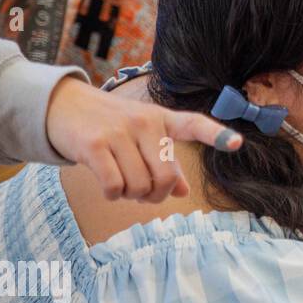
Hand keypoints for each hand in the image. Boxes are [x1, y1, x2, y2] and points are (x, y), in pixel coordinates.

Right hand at [46, 77, 242, 201]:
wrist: (64, 106)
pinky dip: (113, 195)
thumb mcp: (142, 137)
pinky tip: (107, 186)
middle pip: (165, 178)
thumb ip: (165, 163)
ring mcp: (120, 132)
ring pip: (139, 186)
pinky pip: (115, 186)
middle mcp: (146, 122)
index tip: (238, 143)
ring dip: (130, 196)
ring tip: (121, 184)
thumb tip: (183, 191)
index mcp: (163, 119)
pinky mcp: (95, 145)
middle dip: (155, 195)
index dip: (217, 135)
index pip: (195, 125)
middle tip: (142, 192)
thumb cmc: (110, 126)